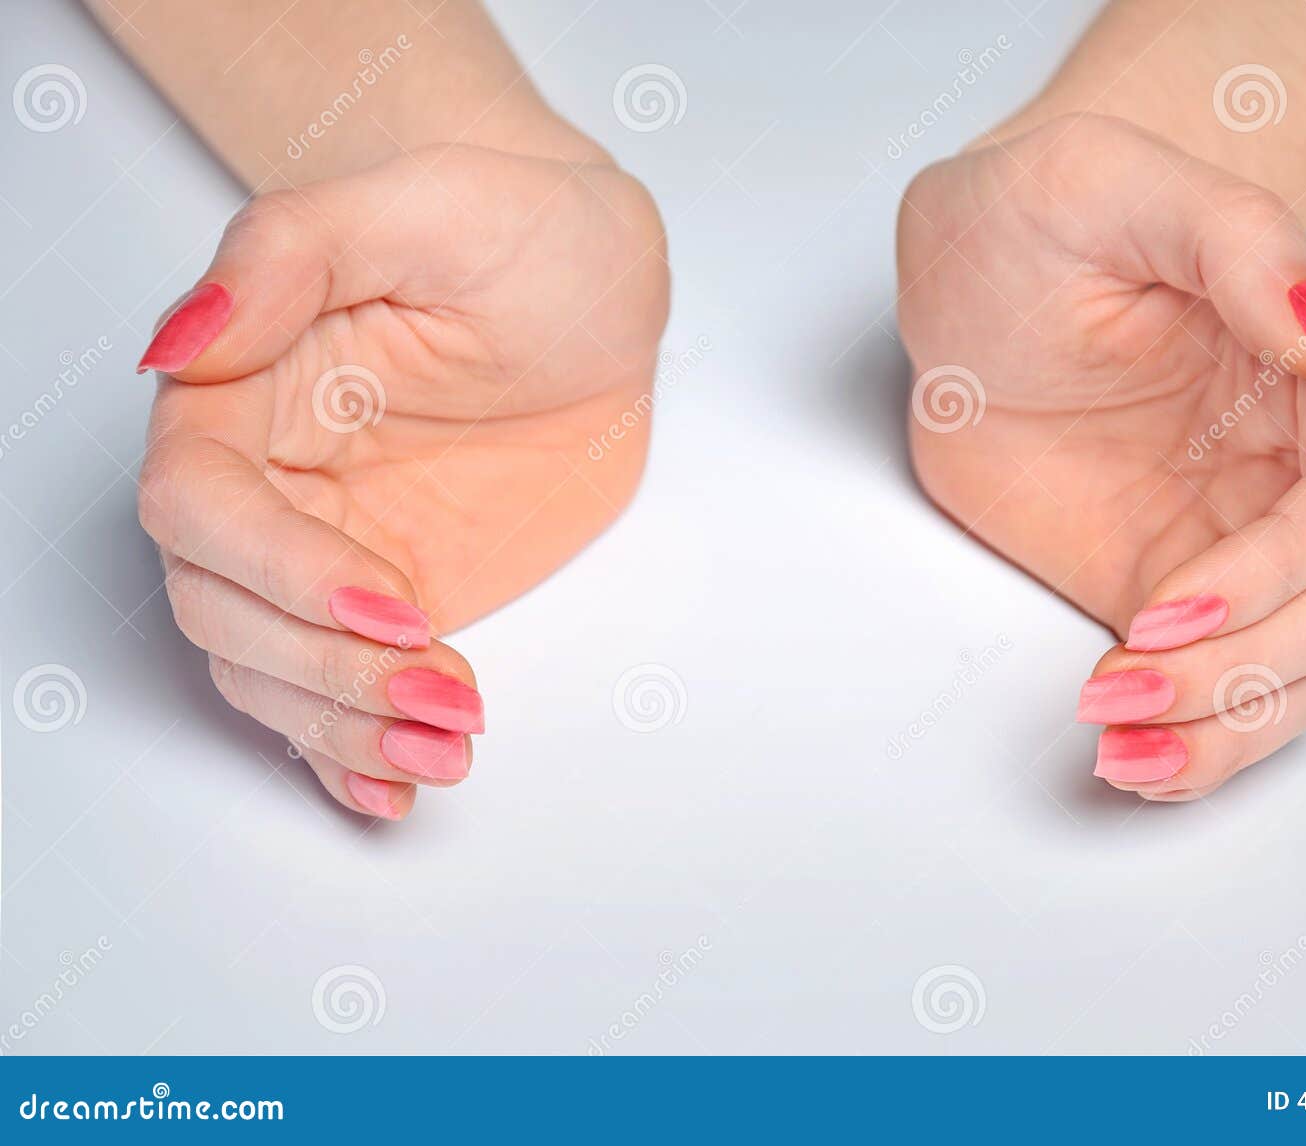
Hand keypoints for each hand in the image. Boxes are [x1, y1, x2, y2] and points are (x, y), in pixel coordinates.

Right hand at [138, 144, 668, 818]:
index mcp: (246, 384)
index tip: (391, 604)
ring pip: (273, 669)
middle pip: (225, 609)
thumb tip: (182, 343)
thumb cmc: (521, 233)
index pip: (200, 505)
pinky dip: (352, 757)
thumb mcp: (432, 203)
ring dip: (345, 730)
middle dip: (325, 672)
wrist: (598, 293)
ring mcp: (329, 549)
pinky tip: (398, 791)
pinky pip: (335, 693)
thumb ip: (294, 254)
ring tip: (448, 748)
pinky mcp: (390, 599)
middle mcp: (271, 478)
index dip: (281, 570)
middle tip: (441, 693)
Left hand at [897, 115, 1305, 799]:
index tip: (1172, 602)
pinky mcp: (1183, 593)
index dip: (1282, 562)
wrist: (960, 289)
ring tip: (1119, 742)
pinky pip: (1235, 690)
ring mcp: (1250, 536)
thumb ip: (1239, 247)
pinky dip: (1201, 744)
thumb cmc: (1036, 222)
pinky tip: (1133, 759)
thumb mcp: (1110, 187)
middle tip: (1128, 681)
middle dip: (1253, 660)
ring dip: (1230, 723)